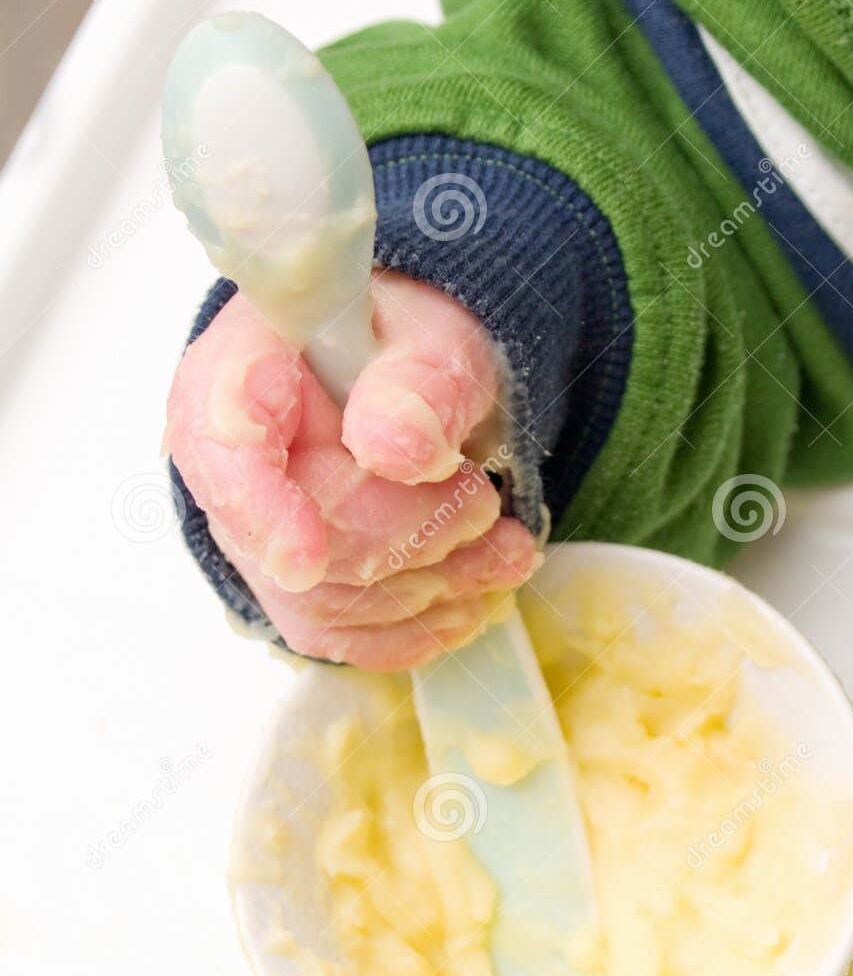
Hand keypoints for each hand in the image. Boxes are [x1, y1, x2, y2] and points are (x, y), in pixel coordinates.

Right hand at [165, 271, 538, 669]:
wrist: (409, 379)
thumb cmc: (408, 349)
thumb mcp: (433, 337)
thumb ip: (419, 381)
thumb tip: (395, 448)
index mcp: (236, 378)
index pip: (225, 450)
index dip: (261, 512)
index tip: (306, 559)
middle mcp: (229, 467)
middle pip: (304, 535)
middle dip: (412, 530)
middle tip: (484, 502)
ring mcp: (256, 538)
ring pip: (328, 600)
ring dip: (434, 582)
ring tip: (506, 547)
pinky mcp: (296, 591)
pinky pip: (344, 637)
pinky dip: (420, 626)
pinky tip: (472, 596)